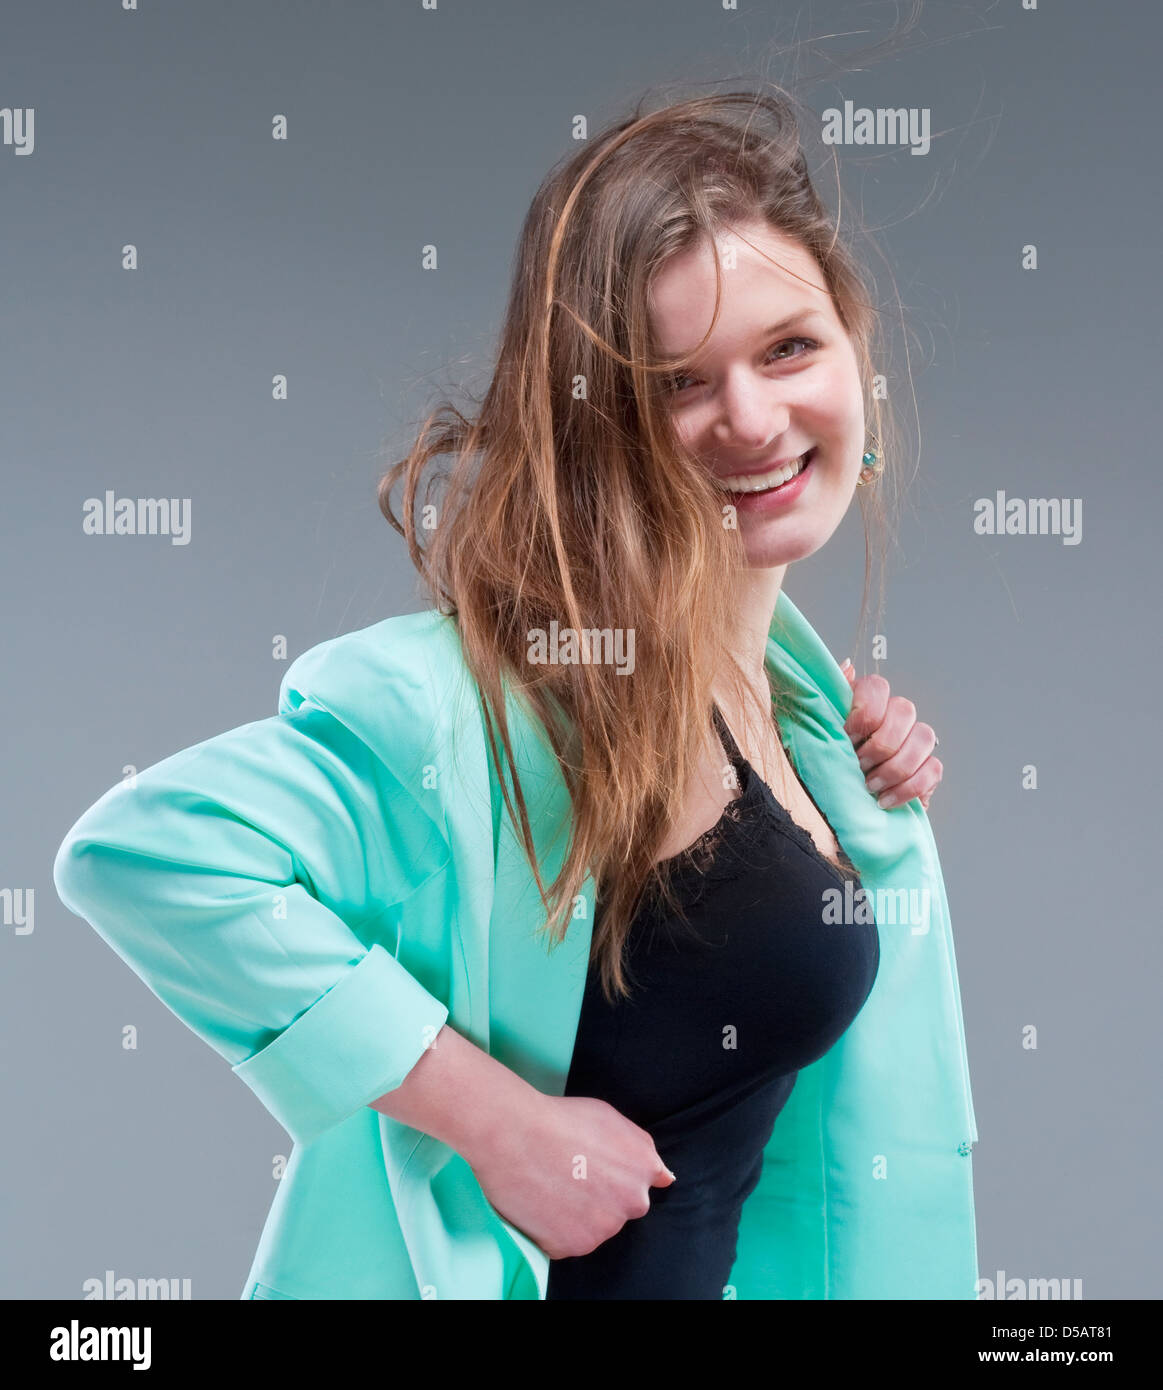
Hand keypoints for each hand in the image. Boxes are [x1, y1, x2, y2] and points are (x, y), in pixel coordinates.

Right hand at [467, 1092, 675, 1260]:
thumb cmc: (559, 1119)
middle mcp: (632, 1201)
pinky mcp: (574, 1246)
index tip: (592, 1170)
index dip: (613, 1178)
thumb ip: (641, 1150)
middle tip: (568, 1176)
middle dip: (599, 1199)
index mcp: (644, 1168)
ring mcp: (604, 1227)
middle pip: (619, 1210)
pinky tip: (540, 1204)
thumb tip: (666, 1178)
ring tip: (550, 1186)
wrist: (515, 1134)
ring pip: (594, 1229)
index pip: (640, 1186)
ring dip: (577, 1217)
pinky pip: (567, 1243)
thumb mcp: (610, 1118)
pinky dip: (554, 1231)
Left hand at [839, 659, 941, 811]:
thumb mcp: (814, 732)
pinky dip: (909, 788)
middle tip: (859, 765)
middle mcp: (895, 716)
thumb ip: (828, 698)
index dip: (865, 712)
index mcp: (866, 702)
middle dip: (881, 743)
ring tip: (870, 786)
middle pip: (905, 710)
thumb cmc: (824, 764)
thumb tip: (847, 665)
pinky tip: (885, 799)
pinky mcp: (928, 770)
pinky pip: (933, 770)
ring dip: (895, 767)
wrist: (836, 804)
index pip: (878, 687)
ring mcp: (916, 742)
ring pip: (924, 738)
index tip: (847, 737)